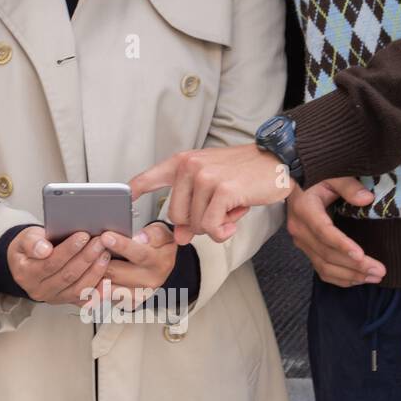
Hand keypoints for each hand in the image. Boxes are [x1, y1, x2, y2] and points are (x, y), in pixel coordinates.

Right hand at [7, 226, 110, 304]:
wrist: (29, 262)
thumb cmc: (31, 247)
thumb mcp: (25, 238)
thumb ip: (32, 242)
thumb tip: (44, 249)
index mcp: (27, 274)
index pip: (51, 263)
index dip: (68, 250)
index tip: (83, 236)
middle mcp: (40, 290)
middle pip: (67, 276)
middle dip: (86, 258)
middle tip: (100, 242)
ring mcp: (55, 298)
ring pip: (78, 289)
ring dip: (95, 272)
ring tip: (105, 254)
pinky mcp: (68, 302)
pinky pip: (86, 299)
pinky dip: (99, 291)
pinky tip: (109, 280)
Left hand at [92, 223, 177, 311]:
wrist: (162, 265)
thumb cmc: (158, 246)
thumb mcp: (162, 233)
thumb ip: (153, 233)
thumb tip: (140, 237)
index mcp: (159, 262)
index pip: (139, 254)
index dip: (121, 246)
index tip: (105, 237)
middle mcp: (150, 281)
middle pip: (116, 272)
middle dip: (98, 259)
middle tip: (86, 247)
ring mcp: (138, 294)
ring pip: (106, 286)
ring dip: (92, 275)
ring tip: (82, 262)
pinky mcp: (128, 302)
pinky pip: (105, 297)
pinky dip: (94, 288)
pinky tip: (86, 279)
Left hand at [129, 144, 292, 245]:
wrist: (276, 162)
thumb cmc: (243, 176)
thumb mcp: (212, 190)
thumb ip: (191, 211)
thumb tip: (178, 238)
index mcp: (183, 163)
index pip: (150, 177)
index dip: (135, 190)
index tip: (124, 198)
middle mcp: (189, 167)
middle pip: (175, 217)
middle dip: (196, 224)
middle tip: (218, 212)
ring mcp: (205, 177)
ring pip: (194, 224)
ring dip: (215, 226)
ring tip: (231, 209)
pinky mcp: (222, 190)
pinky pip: (211, 226)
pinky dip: (223, 231)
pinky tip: (235, 220)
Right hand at [287, 177, 385, 286]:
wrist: (294, 183)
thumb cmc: (315, 177)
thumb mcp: (331, 174)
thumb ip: (348, 185)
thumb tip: (367, 199)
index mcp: (304, 210)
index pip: (324, 232)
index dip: (342, 245)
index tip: (361, 255)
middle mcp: (300, 230)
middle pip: (327, 254)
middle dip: (354, 266)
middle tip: (379, 271)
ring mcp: (301, 242)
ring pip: (324, 266)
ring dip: (350, 275)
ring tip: (374, 277)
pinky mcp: (306, 248)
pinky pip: (321, 269)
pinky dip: (339, 278)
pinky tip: (357, 279)